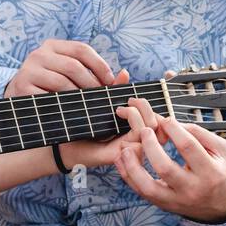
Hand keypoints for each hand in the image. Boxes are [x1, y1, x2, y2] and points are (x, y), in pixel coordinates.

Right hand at [5, 39, 125, 96]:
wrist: (19, 106)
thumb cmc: (51, 89)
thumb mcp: (70, 76)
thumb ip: (96, 74)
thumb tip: (125, 74)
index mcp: (52, 46)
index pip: (81, 49)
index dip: (99, 65)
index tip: (110, 82)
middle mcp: (38, 54)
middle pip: (73, 66)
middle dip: (91, 84)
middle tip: (100, 99)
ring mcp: (28, 70)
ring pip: (62, 82)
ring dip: (79, 97)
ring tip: (89, 107)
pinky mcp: (21, 87)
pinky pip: (47, 97)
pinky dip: (62, 105)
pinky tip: (70, 112)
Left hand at [59, 70, 177, 168]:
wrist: (65, 145)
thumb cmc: (83, 126)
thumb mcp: (101, 105)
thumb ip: (114, 90)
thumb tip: (125, 72)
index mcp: (135, 128)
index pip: (158, 116)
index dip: (160, 101)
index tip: (149, 88)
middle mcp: (137, 139)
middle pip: (160, 122)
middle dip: (147, 106)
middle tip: (130, 99)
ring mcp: (133, 147)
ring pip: (153, 128)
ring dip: (140, 112)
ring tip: (121, 108)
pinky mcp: (125, 153)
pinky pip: (140, 137)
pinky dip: (133, 121)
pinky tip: (118, 114)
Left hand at [112, 96, 225, 222]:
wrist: (223, 206)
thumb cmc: (220, 172)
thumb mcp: (220, 150)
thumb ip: (199, 133)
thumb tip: (172, 123)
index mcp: (210, 172)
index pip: (188, 148)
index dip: (174, 130)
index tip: (166, 120)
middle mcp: (192, 189)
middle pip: (165, 168)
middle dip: (151, 146)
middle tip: (145, 130)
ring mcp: (176, 200)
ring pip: (148, 187)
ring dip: (132, 167)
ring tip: (125, 149)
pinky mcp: (164, 205)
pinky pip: (142, 192)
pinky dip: (129, 176)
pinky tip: (122, 160)